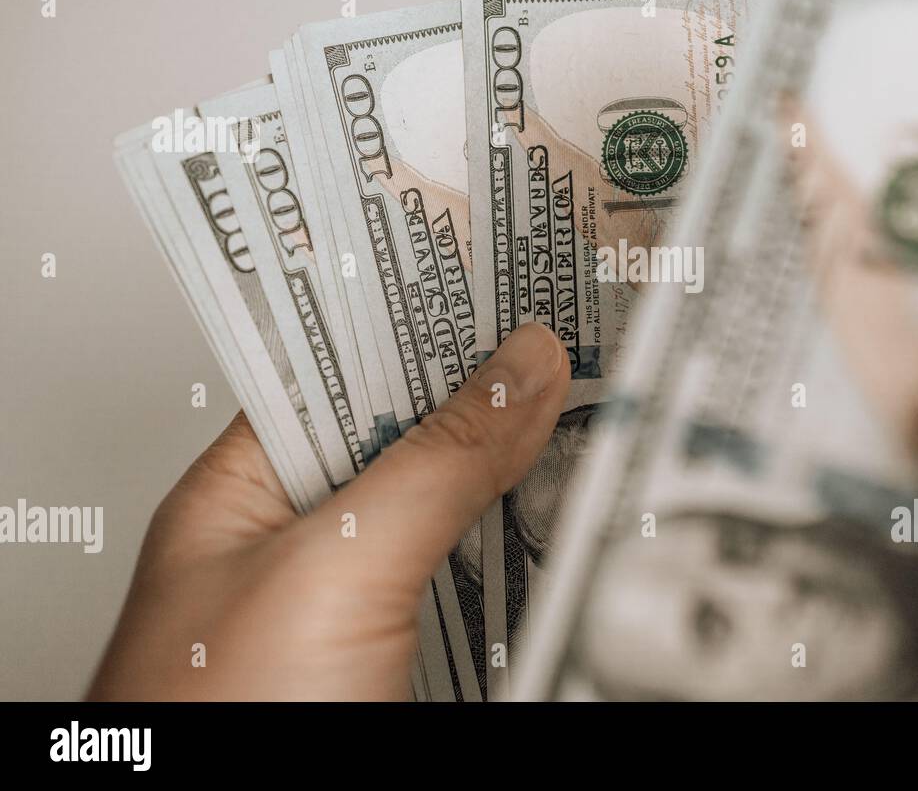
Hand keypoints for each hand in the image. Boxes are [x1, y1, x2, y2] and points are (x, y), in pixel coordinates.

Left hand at [87, 323, 569, 699]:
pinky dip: (535, 556)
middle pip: (411, 440)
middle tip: (580, 337)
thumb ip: (437, 459)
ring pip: (460, 517)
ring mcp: (364, 612)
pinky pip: (486, 588)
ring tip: (601, 414)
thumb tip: (522, 364)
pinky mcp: (417, 667)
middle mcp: (302, 548)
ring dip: (526, 477)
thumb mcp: (336, 566)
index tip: (510, 280)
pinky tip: (580, 527)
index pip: (341, 369)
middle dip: (493, 395)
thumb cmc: (222, 731)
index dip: (423, 320)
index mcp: (243, 496)